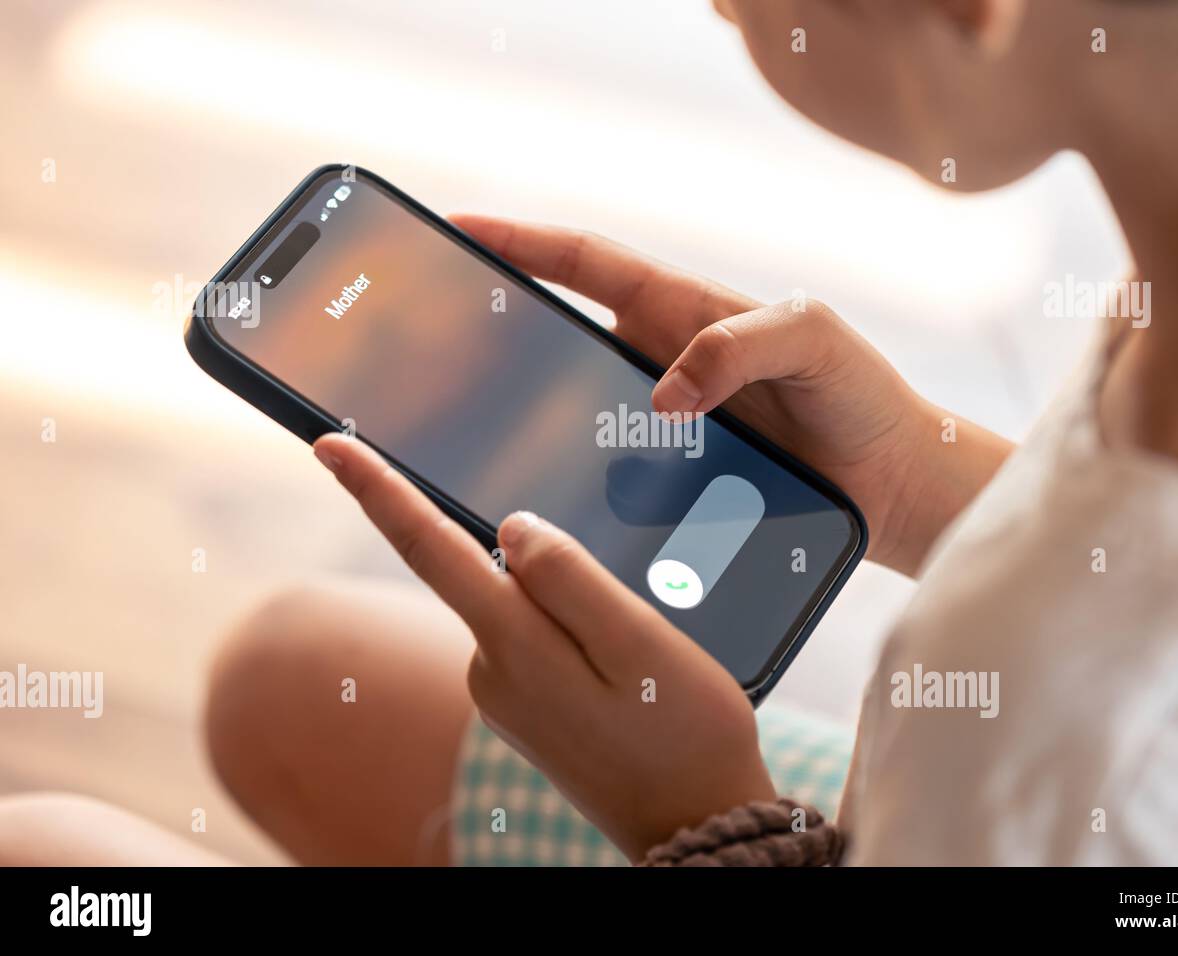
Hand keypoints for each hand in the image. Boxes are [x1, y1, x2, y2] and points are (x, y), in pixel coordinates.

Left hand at [313, 434, 775, 860]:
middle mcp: (490, 672)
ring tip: (644, 666)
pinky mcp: (524, 710)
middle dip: (554, 569)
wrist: (694, 825)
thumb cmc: (681, 732)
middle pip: (497, 573)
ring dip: (579, 612)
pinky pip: (539, 643)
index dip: (379, 492)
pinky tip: (626, 680)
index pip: (430, 549)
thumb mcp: (639, 641)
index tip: (329, 446)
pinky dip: (578, 639)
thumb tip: (511, 526)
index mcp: (515, 646)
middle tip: (635, 628)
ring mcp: (504, 696)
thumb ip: (570, 578)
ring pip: (526, 609)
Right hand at [450, 215, 1012, 575]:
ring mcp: (663, 418)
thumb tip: (665, 393)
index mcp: (686, 309)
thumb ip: (744, 345)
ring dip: (524, 408)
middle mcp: (663, 358)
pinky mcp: (671, 474)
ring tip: (463, 422)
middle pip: (562, 330)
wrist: (893, 486)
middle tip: (433, 333)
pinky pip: (606, 467)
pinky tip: (539, 501)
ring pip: (576, 404)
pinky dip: (570, 473)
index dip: (523, 240)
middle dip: (497, 322)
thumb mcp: (815, 341)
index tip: (461, 225)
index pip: (589, 262)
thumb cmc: (863, 398)